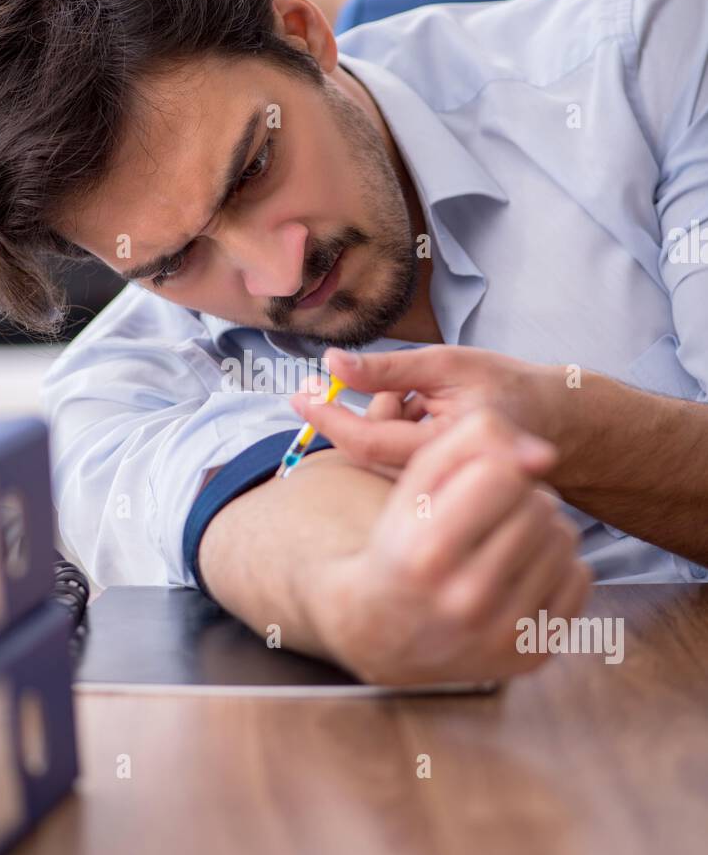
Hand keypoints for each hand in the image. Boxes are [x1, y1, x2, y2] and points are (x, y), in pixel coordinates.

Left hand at [292, 344, 563, 479]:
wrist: (557, 424)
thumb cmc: (507, 386)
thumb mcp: (448, 363)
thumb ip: (389, 368)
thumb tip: (331, 362)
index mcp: (447, 448)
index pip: (366, 441)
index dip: (327, 418)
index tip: (298, 394)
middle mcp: (441, 480)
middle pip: (373, 447)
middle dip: (371, 409)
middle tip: (395, 381)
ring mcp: (439, 490)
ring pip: (384, 452)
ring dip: (389, 418)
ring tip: (425, 395)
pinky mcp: (438, 491)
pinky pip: (399, 460)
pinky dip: (402, 430)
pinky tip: (429, 414)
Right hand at [313, 408, 590, 685]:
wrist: (385, 632)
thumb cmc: (404, 545)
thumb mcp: (416, 484)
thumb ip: (472, 441)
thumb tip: (545, 454)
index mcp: (429, 552)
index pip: (504, 475)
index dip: (492, 472)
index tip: (470, 490)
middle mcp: (468, 598)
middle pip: (539, 506)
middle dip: (519, 500)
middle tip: (488, 519)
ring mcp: (504, 632)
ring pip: (565, 538)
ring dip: (541, 530)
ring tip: (504, 544)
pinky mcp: (532, 651)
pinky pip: (581, 577)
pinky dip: (558, 568)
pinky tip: (521, 575)